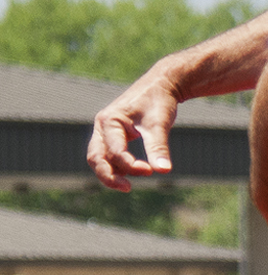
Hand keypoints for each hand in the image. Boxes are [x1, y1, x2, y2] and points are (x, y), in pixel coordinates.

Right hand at [87, 66, 181, 189]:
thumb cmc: (159, 103)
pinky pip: (108, 155)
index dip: (130, 165)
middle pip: (95, 157)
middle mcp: (102, 126)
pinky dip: (117, 166)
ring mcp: (105, 131)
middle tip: (127, 188)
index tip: (150, 171)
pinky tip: (132, 173)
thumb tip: (164, 170)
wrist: (161, 86)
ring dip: (111, 172)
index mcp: (109, 121)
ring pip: (99, 158)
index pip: (114, 151)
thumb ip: (159, 147)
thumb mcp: (159, 124)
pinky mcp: (113, 135)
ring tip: (128, 185)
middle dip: (108, 175)